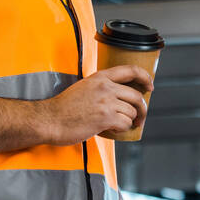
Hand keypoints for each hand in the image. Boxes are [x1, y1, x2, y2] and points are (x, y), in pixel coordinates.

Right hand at [39, 65, 153, 144]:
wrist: (49, 119)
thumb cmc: (64, 108)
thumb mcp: (84, 87)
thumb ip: (101, 88)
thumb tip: (118, 97)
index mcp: (100, 77)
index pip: (130, 70)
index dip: (145, 77)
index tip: (150, 86)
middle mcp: (105, 87)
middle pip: (136, 96)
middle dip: (142, 109)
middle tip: (140, 117)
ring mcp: (106, 102)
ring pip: (132, 112)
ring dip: (130, 121)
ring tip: (120, 125)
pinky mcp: (105, 117)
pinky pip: (125, 123)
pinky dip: (123, 129)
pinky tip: (114, 130)